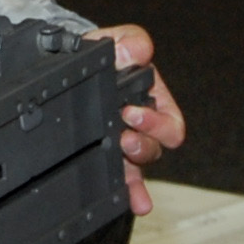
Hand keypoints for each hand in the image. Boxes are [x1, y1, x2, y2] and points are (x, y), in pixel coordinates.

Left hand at [92, 24, 184, 216]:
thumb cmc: (103, 55)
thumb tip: (135, 52)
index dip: (156, 122)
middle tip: (124, 136)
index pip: (170, 121)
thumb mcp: (116, 40)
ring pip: (138, 166)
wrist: (73, 65)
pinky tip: (132, 202)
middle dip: (142, 144)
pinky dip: (128, 192)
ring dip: (134, 173)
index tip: (132, 113)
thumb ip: (129, 42)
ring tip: (123, 168)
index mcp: (153, 100)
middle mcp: (142, 127)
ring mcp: (124, 145)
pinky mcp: (107, 157)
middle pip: (156, 148)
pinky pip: (121, 179)